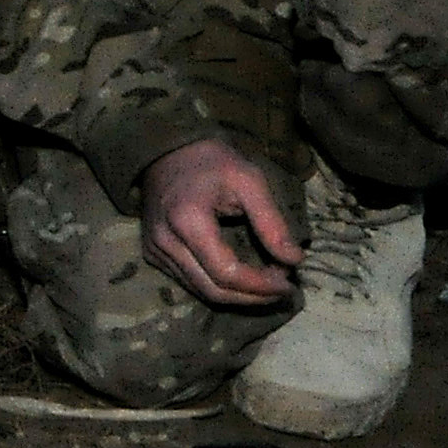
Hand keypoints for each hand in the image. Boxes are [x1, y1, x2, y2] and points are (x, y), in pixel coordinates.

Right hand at [140, 136, 301, 307]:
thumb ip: (271, 222)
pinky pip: (189, 282)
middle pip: (213, 291)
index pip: (226, 273)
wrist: (165, 151)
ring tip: (268, 284)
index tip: (289, 282)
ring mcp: (155, 251)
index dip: (260, 285)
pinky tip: (242, 278)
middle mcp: (165, 243)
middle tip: (283, 288)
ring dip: (239, 295)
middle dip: (253, 297)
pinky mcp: (152, 255)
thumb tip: (294, 260)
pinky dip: (219, 286)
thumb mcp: (249, 181)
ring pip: (201, 291)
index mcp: (187, 221)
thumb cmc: (211, 161)